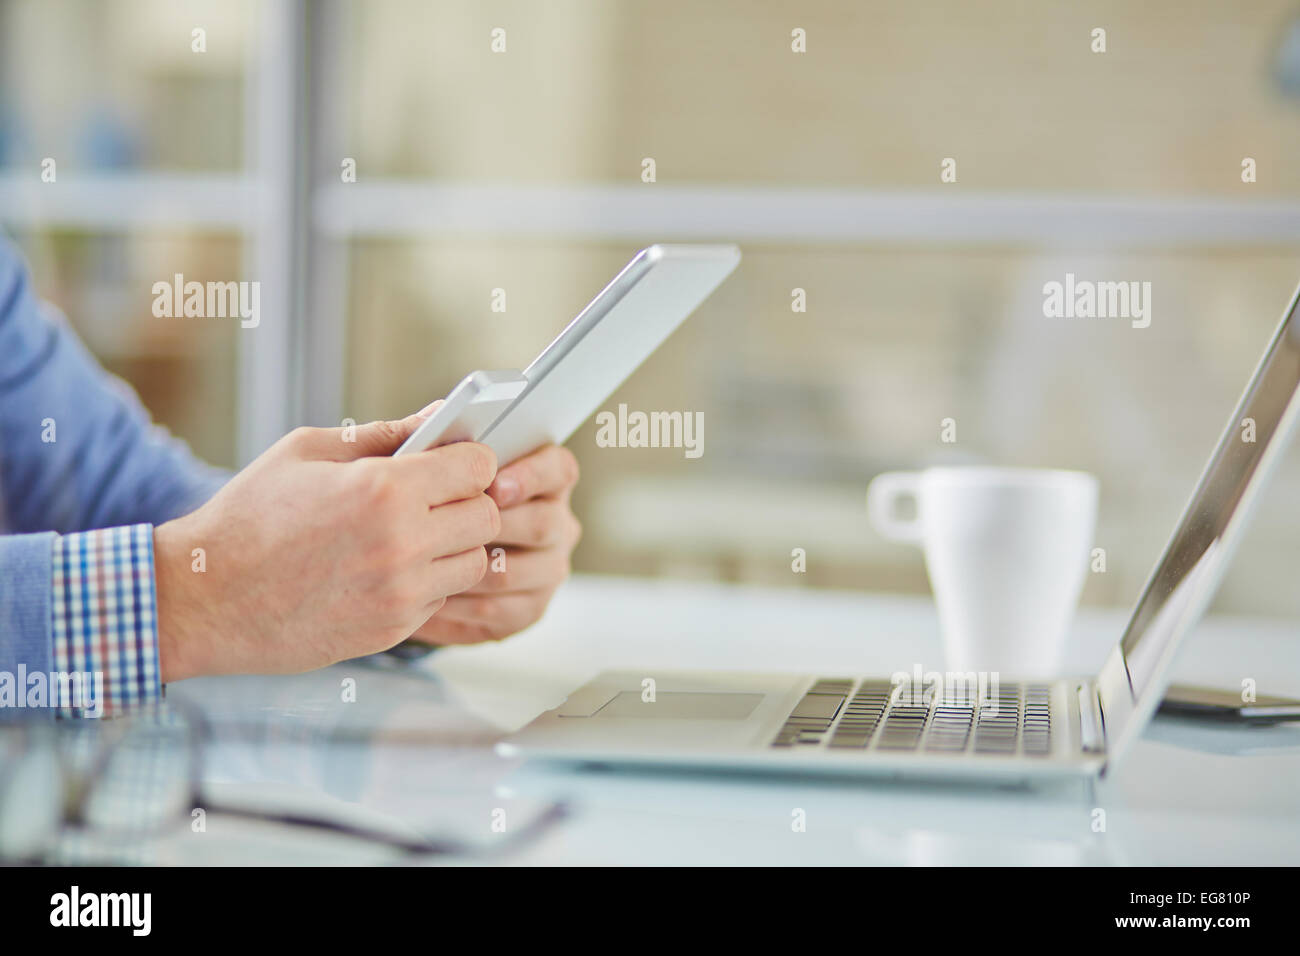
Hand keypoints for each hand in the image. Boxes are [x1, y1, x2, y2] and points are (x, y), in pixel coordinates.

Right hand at [154, 412, 499, 680]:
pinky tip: (390, 569)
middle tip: (437, 499)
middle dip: (470, 502)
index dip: (471, 460)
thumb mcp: (308, 452)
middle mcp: (403, 543)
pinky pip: (442, 598)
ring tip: (415, 535)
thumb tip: (439, 415)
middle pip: (487, 517)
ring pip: (473, 563)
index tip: (456, 462)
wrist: (203, 600)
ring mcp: (401, 593)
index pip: (478, 468)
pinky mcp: (393, 630)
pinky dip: (428, 582)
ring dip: (454, 546)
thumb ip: (383, 433)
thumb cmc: (249, 516)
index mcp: (385, 489)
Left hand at [409, 444, 580, 644]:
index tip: (496, 483)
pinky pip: (500, 612)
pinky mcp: (527, 609)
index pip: (558, 468)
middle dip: (498, 525)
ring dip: (473, 567)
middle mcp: (555, 522)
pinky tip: (427, 598)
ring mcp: (547, 568)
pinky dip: (461, 605)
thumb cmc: (409, 502)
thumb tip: (436, 416)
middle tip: (455, 528)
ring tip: (428, 565)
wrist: (397, 564)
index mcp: (540, 478)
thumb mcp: (409, 464)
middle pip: (546, 523)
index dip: (533, 474)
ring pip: (521, 571)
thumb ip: (425, 438)